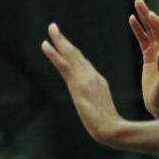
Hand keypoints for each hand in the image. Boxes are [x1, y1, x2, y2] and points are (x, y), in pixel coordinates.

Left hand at [42, 22, 125, 143]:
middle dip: (64, 41)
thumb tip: (94, 107)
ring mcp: (85, 78)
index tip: (65, 45)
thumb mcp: (102, 111)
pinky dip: (53, 54)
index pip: (82, 63)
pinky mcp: (77, 84)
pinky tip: (45, 44)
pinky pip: (63, 65)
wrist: (112, 129)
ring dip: (59, 40)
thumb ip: (96, 104)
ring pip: (70, 54)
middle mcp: (92, 76)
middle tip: (54, 28)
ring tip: (51, 28)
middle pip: (76, 54)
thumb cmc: (109, 126)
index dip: (72, 53)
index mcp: (97, 81)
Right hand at [128, 0, 158, 118]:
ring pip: (149, 31)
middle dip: (147, 14)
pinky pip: (143, 40)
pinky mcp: (149, 57)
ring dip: (142, 18)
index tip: (149, 14)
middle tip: (138, 1)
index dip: (156, 23)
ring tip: (136, 4)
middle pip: (155, 28)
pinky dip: (138, 30)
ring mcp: (156, 52)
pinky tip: (132, 20)